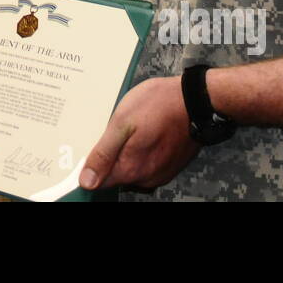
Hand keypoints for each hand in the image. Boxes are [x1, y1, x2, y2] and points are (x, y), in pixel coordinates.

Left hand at [79, 76, 199, 189]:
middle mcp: (146, 178)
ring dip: (127, 153)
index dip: (89, 167)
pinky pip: (148, 164)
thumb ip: (104, 154)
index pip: (98, 182)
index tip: (90, 148)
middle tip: (115, 131)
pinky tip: (145, 133)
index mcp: (131, 170)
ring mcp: (160, 173)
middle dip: (110, 156)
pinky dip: (143, 151)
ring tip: (133, 129)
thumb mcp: (122, 123)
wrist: (196, 99)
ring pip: (132, 169)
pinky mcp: (170, 165)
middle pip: (116, 175)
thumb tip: (86, 181)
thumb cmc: (159, 105)